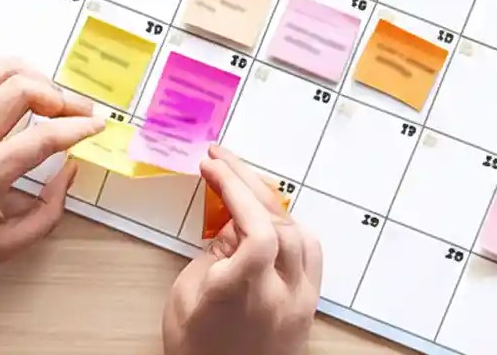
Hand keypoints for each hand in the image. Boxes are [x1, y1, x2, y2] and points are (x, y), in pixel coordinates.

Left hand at [0, 53, 104, 272]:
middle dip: (62, 96)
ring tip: (48, 92)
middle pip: (26, 91)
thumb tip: (69, 173)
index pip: (46, 137)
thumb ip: (46, 216)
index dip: (80, 127)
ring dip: (33, 76)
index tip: (97, 125)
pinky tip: (8, 73)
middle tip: (76, 110)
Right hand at [163, 146, 322, 354]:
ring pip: (299, 233)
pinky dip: (292, 230)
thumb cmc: (195, 349)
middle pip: (277, 222)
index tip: (211, 164)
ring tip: (241, 192)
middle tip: (221, 159)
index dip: (236, 187)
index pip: (255, 227)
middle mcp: (279, 295)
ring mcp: (301, 301)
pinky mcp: (310, 304)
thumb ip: (213, 253)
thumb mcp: (184, 297)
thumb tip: (233, 222)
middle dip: (246, 183)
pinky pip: (311, 253)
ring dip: (269, 206)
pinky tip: (271, 221)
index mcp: (242, 294)